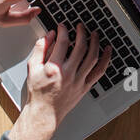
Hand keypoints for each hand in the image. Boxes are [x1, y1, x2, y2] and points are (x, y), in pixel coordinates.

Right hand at [11, 23, 111, 139]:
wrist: (44, 113)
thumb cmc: (38, 93)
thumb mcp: (32, 68)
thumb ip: (40, 49)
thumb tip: (49, 35)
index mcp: (54, 68)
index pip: (62, 43)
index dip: (63, 31)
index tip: (63, 26)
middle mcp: (68, 74)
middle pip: (80, 48)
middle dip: (82, 33)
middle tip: (80, 26)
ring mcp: (79, 81)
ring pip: (92, 58)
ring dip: (95, 43)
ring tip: (94, 34)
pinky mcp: (85, 87)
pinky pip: (99, 72)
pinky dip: (105, 60)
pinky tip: (107, 51)